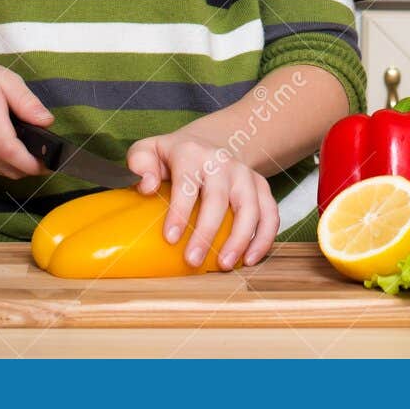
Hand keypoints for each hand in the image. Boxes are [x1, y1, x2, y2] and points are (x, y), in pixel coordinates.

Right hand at [0, 34, 53, 179]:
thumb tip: (47, 122)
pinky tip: (4, 152)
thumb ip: (27, 101)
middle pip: (3, 165)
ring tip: (27, 153)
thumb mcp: (4, 78)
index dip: (31, 162)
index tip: (48, 163)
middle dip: (27, 167)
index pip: (9, 149)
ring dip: (13, 168)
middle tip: (43, 158)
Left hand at [126, 130, 278, 270]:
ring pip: (250, 206)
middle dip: (207, 232)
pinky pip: (270, 212)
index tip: (170, 238)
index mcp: (192, 153)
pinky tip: (250, 259)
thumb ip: (139, 163)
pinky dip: (265, 237)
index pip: (187, 183)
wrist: (210, 143)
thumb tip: (147, 186)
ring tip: (224, 265)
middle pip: (219, 198)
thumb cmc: (174, 156)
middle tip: (193, 260)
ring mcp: (245, 175)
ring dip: (240, 238)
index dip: (179, 211)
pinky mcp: (261, 187)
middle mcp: (222, 162)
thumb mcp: (149, 150)